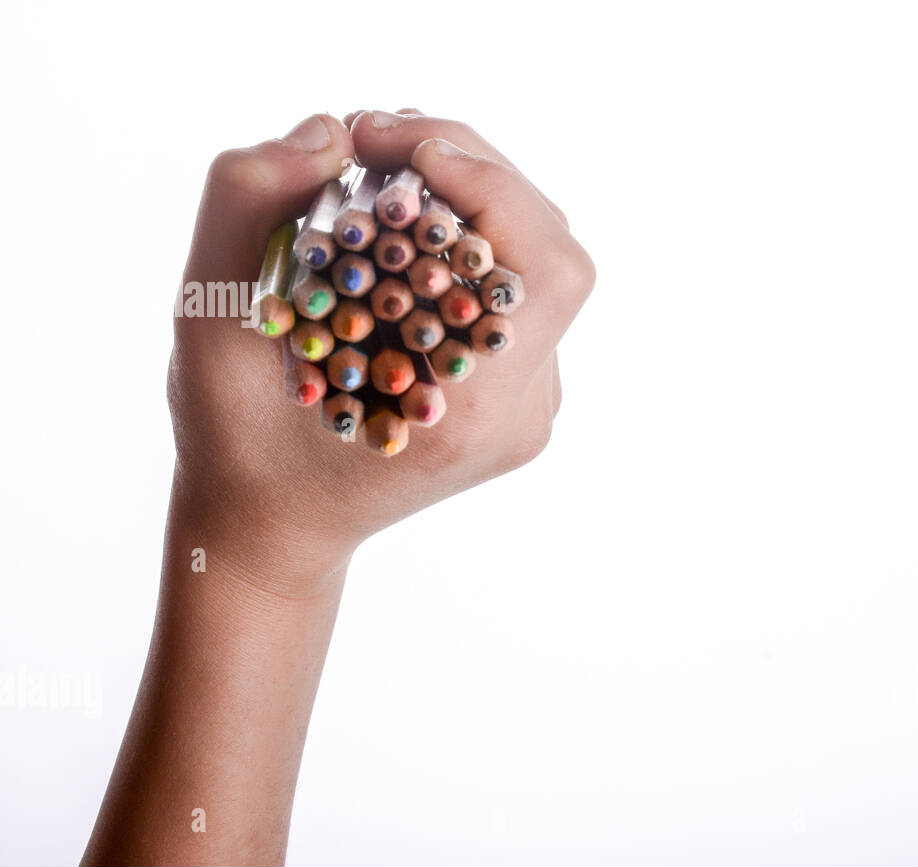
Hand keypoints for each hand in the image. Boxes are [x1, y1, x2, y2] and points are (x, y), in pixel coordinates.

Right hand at [172, 109, 595, 576]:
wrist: (274, 524)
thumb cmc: (236, 437)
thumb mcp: (208, 321)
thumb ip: (249, 207)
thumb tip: (330, 132)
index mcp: (469, 412)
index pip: (543, 269)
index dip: (488, 184)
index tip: (393, 147)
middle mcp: (521, 414)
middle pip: (551, 252)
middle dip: (475, 173)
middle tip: (381, 140)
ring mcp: (530, 408)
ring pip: (538, 265)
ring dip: (473, 199)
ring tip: (388, 170)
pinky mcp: (519, 395)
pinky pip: (518, 293)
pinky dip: (469, 241)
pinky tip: (405, 228)